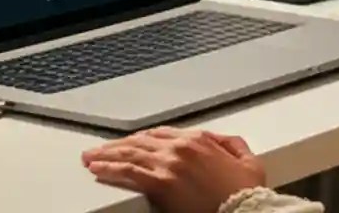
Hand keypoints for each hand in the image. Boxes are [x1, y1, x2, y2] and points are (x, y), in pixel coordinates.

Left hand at [82, 127, 265, 212]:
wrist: (242, 208)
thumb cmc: (245, 192)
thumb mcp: (248, 160)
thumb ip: (232, 145)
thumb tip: (222, 142)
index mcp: (198, 140)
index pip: (161, 134)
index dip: (141, 138)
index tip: (129, 143)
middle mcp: (180, 147)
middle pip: (140, 141)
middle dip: (117, 145)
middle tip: (99, 150)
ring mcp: (169, 164)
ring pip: (130, 153)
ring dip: (106, 154)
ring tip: (90, 158)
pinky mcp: (161, 183)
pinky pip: (129, 172)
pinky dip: (110, 168)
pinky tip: (97, 169)